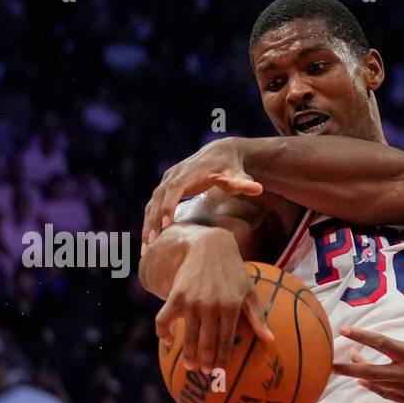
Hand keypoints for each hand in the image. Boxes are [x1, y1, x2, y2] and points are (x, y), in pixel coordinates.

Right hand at [142, 137, 262, 249]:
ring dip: (147, 225)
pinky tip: (148, 243)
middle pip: (158, 197)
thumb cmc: (231, 168)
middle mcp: (174, 174)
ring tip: (145, 249)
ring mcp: (168, 180)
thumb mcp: (239, 175)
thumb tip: (258, 189)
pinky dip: (149, 223)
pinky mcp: (165, 188)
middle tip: (151, 243)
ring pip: (151, 203)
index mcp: (190, 171)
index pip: (175, 187)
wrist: (221, 153)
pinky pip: (152, 206)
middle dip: (153, 220)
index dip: (169, 205)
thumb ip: (245, 184)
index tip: (167, 224)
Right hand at [154, 232, 273, 372]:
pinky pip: (164, 319)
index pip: (226, 341)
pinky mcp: (176, 295)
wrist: (210, 246)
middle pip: (207, 342)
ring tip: (191, 365)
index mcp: (231, 307)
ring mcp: (191, 301)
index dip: (223, 359)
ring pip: (188, 335)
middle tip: (206, 373)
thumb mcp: (249, 291)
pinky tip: (169, 341)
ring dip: (189, 354)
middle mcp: (211, 306)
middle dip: (206, 361)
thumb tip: (270, 340)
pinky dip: (164, 332)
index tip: (220, 372)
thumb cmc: (233, 271)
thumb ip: (257, 316)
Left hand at [332, 289, 403, 402]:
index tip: (344, 330)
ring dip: (360, 374)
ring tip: (349, 366)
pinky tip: (365, 382)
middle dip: (347, 367)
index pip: (380, 342)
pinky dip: (374, 387)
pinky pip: (386, 394)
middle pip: (369, 370)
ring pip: (375, 383)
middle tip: (328, 365)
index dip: (360, 336)